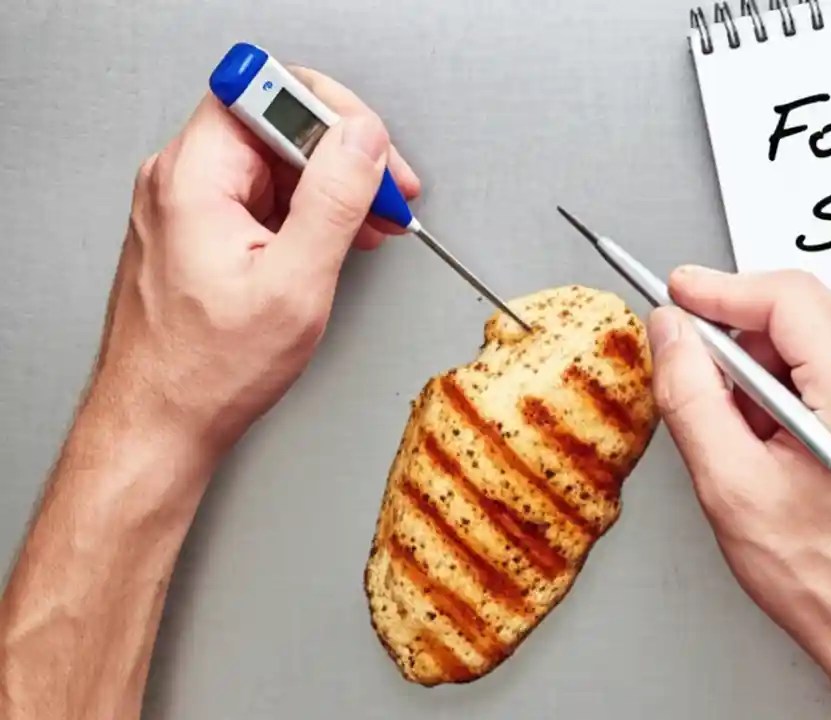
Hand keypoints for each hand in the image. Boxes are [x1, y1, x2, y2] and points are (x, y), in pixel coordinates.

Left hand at [92, 68, 420, 462]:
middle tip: (388, 193)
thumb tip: (363, 140)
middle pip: (276, 125)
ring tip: (372, 223)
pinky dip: (307, 210)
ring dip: (331, 186)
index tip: (373, 155)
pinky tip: (338, 238)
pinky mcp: (199, 228)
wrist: (159, 421)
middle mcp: (181, 179)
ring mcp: (187, 203)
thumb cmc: (207, 370)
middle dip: (343, 155)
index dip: (333, 116)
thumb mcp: (295, 284)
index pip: (267, 93)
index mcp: (194, 177)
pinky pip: (262, 194)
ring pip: (274, 161)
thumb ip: (334, 200)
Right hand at [648, 268, 830, 717]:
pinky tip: (780, 430)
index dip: (720, 290)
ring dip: (770, 360)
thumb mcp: (730, 485)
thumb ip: (690, 393)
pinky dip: (799, 376)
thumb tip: (670, 331)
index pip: (786, 297)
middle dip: (742, 333)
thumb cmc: (826, 575)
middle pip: (804, 305)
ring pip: (820, 326)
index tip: (677, 293)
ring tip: (749, 429)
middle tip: (703, 383)